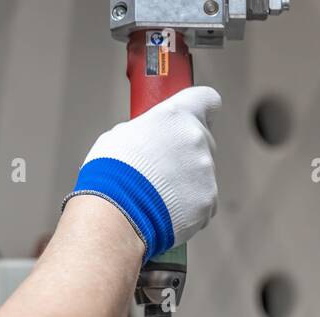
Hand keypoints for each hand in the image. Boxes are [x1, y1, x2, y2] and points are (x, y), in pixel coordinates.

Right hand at [65, 86, 220, 257]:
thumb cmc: (111, 173)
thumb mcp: (120, 136)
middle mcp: (197, 140)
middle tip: (162, 168)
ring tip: (158, 195)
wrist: (117, 214)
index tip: (196, 116)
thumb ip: (145, 131)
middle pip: (203, 140)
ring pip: (202, 174)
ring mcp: (206, 172)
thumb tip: (149, 139)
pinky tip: (167, 211)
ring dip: (187, 182)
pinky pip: (203, 202)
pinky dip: (190, 207)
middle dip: (186, 152)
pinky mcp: (209, 201)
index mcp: (176, 116)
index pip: (207, 99)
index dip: (202, 108)